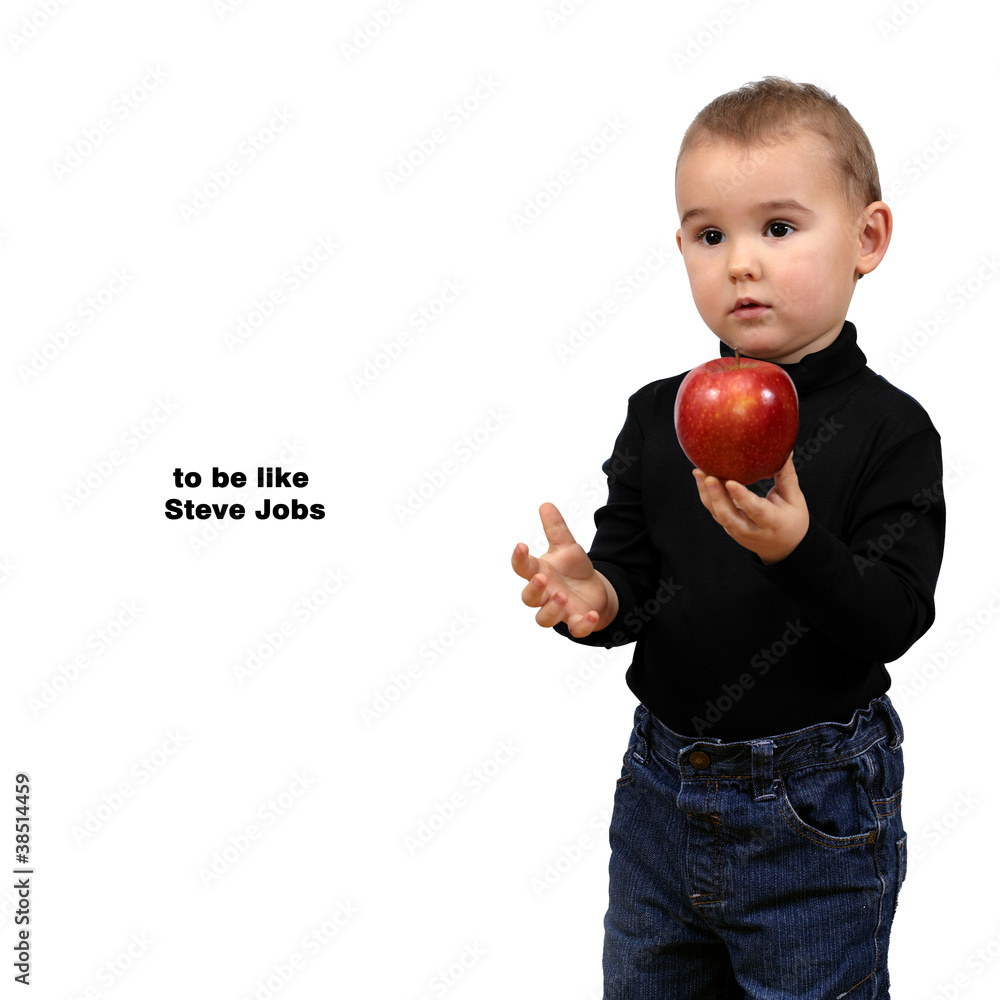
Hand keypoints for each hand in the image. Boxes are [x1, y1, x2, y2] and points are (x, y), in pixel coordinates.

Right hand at [512, 503, 616, 636]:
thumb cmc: (573, 570)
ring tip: (562, 596)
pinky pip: (575, 629)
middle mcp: (545, 594)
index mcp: (539, 573)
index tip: (521, 545)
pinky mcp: (575, 621)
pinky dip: (582, 625)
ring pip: (544, 618)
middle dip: (533, 589)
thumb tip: (546, 504)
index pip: (522, 567)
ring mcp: (559, 610)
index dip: (519, 558)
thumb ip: (556, 528)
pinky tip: (591, 614)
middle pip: (528, 597)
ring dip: (551, 609)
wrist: (594, 590)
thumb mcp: (566, 546)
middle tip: (542, 577)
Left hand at [692, 452, 808, 564]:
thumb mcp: (795, 500)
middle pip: (729, 516)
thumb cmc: (792, 520)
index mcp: (773, 523)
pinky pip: (715, 512)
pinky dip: (707, 496)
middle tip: (708, 476)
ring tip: (699, 472)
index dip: (742, 497)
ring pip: (718, 514)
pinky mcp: (729, 528)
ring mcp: (738, 531)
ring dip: (707, 494)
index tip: (730, 482)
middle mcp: (752, 530)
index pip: (756, 511)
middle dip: (716, 496)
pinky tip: (701, 478)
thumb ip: (787, 477)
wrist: (784, 547)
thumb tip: (786, 452)